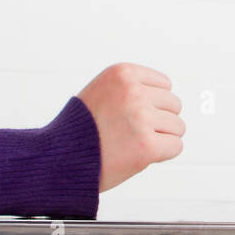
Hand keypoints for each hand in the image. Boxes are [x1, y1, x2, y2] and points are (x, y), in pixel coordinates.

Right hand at [76, 63, 185, 192]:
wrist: (57, 160)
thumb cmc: (81, 130)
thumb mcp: (101, 91)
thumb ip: (132, 87)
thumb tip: (168, 92)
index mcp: (122, 73)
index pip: (165, 85)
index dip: (151, 104)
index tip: (128, 116)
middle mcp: (133, 91)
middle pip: (174, 105)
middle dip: (158, 121)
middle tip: (130, 134)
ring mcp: (140, 118)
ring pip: (178, 126)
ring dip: (161, 138)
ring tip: (132, 144)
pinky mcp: (146, 146)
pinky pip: (175, 146)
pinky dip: (162, 154)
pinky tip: (139, 156)